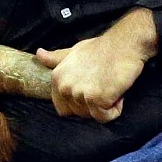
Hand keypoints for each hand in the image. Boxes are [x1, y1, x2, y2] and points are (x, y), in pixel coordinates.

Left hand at [35, 8, 157, 122]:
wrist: (123, 44)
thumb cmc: (101, 48)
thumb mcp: (73, 52)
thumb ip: (56, 59)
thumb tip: (38, 54)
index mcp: (57, 78)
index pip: (63, 108)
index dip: (79, 103)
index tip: (92, 89)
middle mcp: (65, 87)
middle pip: (79, 114)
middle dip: (94, 105)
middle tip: (104, 84)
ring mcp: (81, 93)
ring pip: (92, 116)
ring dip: (105, 106)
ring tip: (110, 86)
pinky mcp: (97, 99)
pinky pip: (105, 117)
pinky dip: (114, 110)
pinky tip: (118, 93)